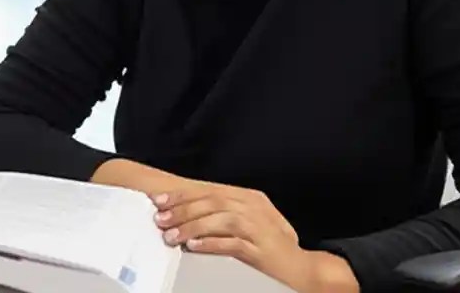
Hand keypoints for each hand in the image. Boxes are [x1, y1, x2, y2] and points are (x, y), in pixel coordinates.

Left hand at [153, 183, 357, 292]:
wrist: (300, 268)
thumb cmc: (268, 245)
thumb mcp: (245, 222)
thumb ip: (219, 213)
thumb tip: (183, 212)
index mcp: (249, 197)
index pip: (209, 191)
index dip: (182, 195)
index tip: (159, 201)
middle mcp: (254, 208)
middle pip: (212, 203)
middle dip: (182, 210)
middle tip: (160, 218)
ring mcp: (259, 228)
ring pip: (220, 220)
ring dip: (191, 227)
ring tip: (171, 236)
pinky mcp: (262, 249)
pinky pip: (232, 244)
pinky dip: (210, 244)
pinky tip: (193, 247)